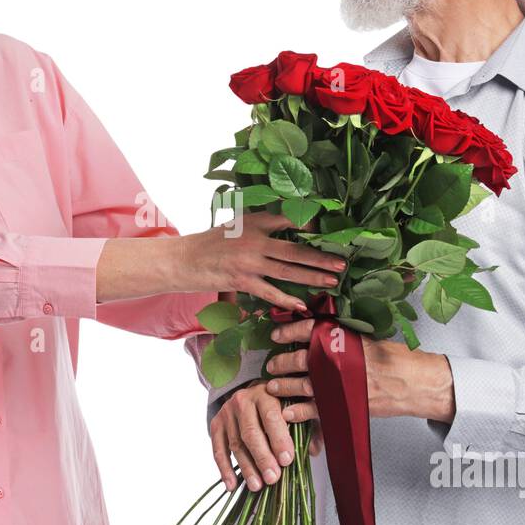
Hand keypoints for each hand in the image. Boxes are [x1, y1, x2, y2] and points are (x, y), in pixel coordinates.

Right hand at [176, 212, 347, 311]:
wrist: (183, 259)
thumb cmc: (210, 242)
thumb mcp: (235, 225)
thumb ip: (260, 225)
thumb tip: (287, 226)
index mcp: (254, 222)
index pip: (288, 219)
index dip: (310, 225)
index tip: (328, 231)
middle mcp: (254, 240)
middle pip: (295, 250)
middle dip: (321, 258)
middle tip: (341, 263)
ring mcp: (249, 262)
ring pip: (288, 271)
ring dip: (312, 277)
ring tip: (332, 281)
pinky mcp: (242, 281)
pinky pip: (270, 292)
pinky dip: (287, 300)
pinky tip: (302, 304)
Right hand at [208, 380, 298, 492]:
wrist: (251, 392)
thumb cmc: (277, 404)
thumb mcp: (292, 407)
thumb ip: (304, 427)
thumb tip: (313, 450)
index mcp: (266, 394)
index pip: (271, 418)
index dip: (279, 440)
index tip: (287, 461)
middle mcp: (243, 401)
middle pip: (251, 433)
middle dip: (263, 458)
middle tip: (273, 478)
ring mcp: (226, 413)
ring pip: (236, 444)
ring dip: (246, 467)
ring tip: (257, 486)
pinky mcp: (215, 424)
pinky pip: (218, 450)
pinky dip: (224, 469)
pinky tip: (232, 485)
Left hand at [265, 317, 456, 422]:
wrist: (414, 382)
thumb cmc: (395, 359)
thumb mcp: (368, 339)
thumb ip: (343, 338)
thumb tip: (319, 334)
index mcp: (344, 338)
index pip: (309, 329)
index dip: (288, 331)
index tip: (276, 334)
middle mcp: (337, 359)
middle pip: (299, 359)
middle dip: (281, 362)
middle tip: (271, 365)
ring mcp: (338, 384)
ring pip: (301, 385)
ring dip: (283, 386)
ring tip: (272, 387)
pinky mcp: (342, 404)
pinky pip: (313, 410)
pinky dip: (297, 412)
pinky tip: (287, 412)